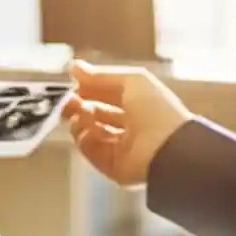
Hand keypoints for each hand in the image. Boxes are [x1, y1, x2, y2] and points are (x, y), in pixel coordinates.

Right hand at [63, 61, 193, 186]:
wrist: (167, 148)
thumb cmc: (155, 109)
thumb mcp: (132, 81)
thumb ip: (101, 76)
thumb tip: (74, 67)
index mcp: (139, 104)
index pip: (108, 95)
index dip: (90, 88)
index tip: (73, 83)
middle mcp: (131, 126)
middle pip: (97, 115)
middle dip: (80, 106)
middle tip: (67, 101)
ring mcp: (122, 148)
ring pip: (92, 134)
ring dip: (81, 122)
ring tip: (78, 115)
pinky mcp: (114, 168)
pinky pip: (93, 153)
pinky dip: (85, 141)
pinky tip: (84, 132)